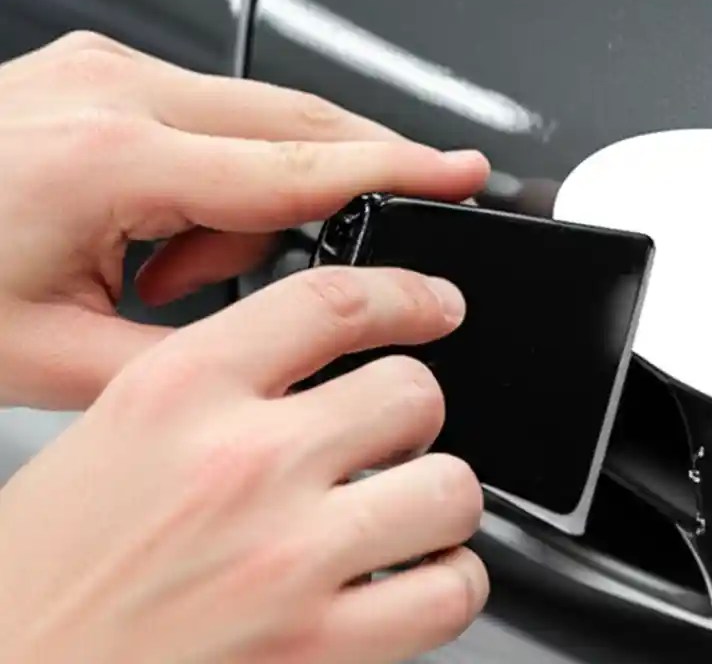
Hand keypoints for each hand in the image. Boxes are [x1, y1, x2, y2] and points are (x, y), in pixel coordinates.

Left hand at [0, 31, 488, 408]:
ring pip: (248, 125)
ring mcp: (95, 71)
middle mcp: (109, 90)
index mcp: (110, 158)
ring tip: (152, 272)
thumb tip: (274, 351)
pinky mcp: (87, 74)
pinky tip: (134, 232)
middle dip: (312, 199)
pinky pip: (196, 116)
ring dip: (239, 201)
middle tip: (246, 274)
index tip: (464, 173)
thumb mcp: (54, 356)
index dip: (400, 170)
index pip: (304, 163)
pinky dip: (197, 179)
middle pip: (291, 126)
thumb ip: (191, 355)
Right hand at [0, 266, 487, 663]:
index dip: (405, 297)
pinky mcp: (318, 646)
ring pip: (451, 488)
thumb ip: (214, 392)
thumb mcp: (110, 437)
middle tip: (389, 443)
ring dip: (438, 499)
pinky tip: (413, 581)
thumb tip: (312, 371)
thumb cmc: (45, 575)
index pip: (332, 302)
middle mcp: (241, 464)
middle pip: (412, 392)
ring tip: (404, 514)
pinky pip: (449, 592)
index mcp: (176, 393)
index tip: (433, 307)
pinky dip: (449, 583)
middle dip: (413, 416)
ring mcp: (288, 556)